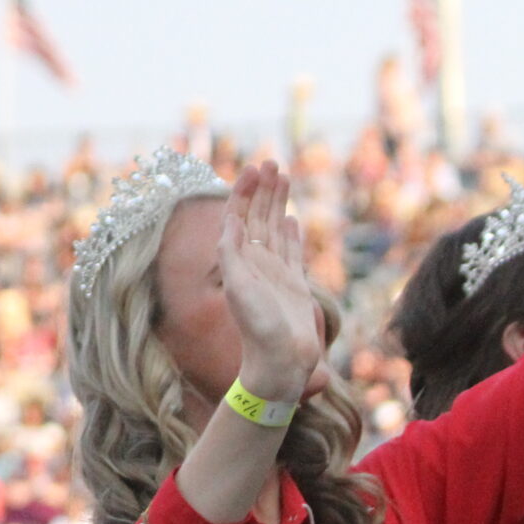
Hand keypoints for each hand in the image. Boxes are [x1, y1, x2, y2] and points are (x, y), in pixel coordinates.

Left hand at [218, 160, 323, 404]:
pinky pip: (290, 251)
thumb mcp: (238, 287)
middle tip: (271, 162)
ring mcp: (274, 273)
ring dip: (277, 202)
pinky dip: (290, 233)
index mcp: (238, 261)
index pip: (239, 216)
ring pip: (274, 228)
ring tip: (283, 177)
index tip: (254, 168)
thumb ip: (232, 253)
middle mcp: (254, 263)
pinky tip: (291, 219)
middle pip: (257, 216)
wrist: (280, 362)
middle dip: (263, 189)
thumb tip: (230, 217)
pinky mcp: (293, 285)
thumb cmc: (258, 328)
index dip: (244, 192)